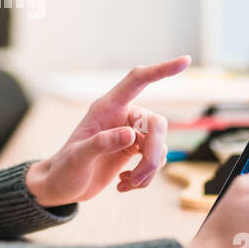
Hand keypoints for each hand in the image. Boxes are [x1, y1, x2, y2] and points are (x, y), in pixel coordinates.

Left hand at [25, 56, 190, 207]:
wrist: (63, 186)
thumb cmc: (65, 168)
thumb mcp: (78, 158)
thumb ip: (101, 144)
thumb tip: (131, 135)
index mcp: (106, 107)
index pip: (137, 80)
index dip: (161, 70)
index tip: (185, 61)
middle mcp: (122, 116)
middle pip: (157, 124)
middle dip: (153, 154)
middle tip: (137, 177)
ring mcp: (131, 133)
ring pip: (159, 145)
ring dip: (148, 170)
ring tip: (126, 184)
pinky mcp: (136, 150)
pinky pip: (156, 160)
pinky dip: (145, 177)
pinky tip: (124, 185)